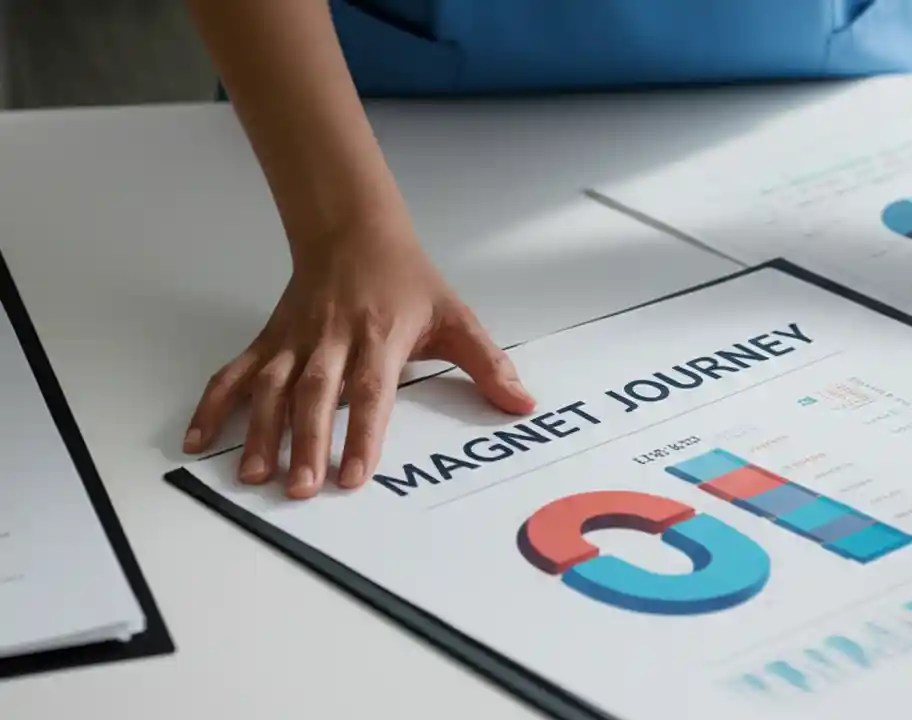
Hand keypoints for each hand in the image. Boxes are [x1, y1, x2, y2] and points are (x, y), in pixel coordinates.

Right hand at [182, 216, 535, 498]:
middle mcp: (331, 340)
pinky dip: (214, 406)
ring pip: (270, 388)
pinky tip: (200, 441)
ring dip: (260, 433)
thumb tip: (522, 402)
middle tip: (299, 489)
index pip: (370, 391)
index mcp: (379, 336)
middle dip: (306, 443)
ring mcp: (295, 340)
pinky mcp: (269, 339)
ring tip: (251, 476)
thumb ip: (488, 363)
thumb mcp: (455, 316)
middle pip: (315, 395)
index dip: (361, 433)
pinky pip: (235, 373)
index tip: (354, 476)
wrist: (354, 231)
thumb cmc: (406, 280)